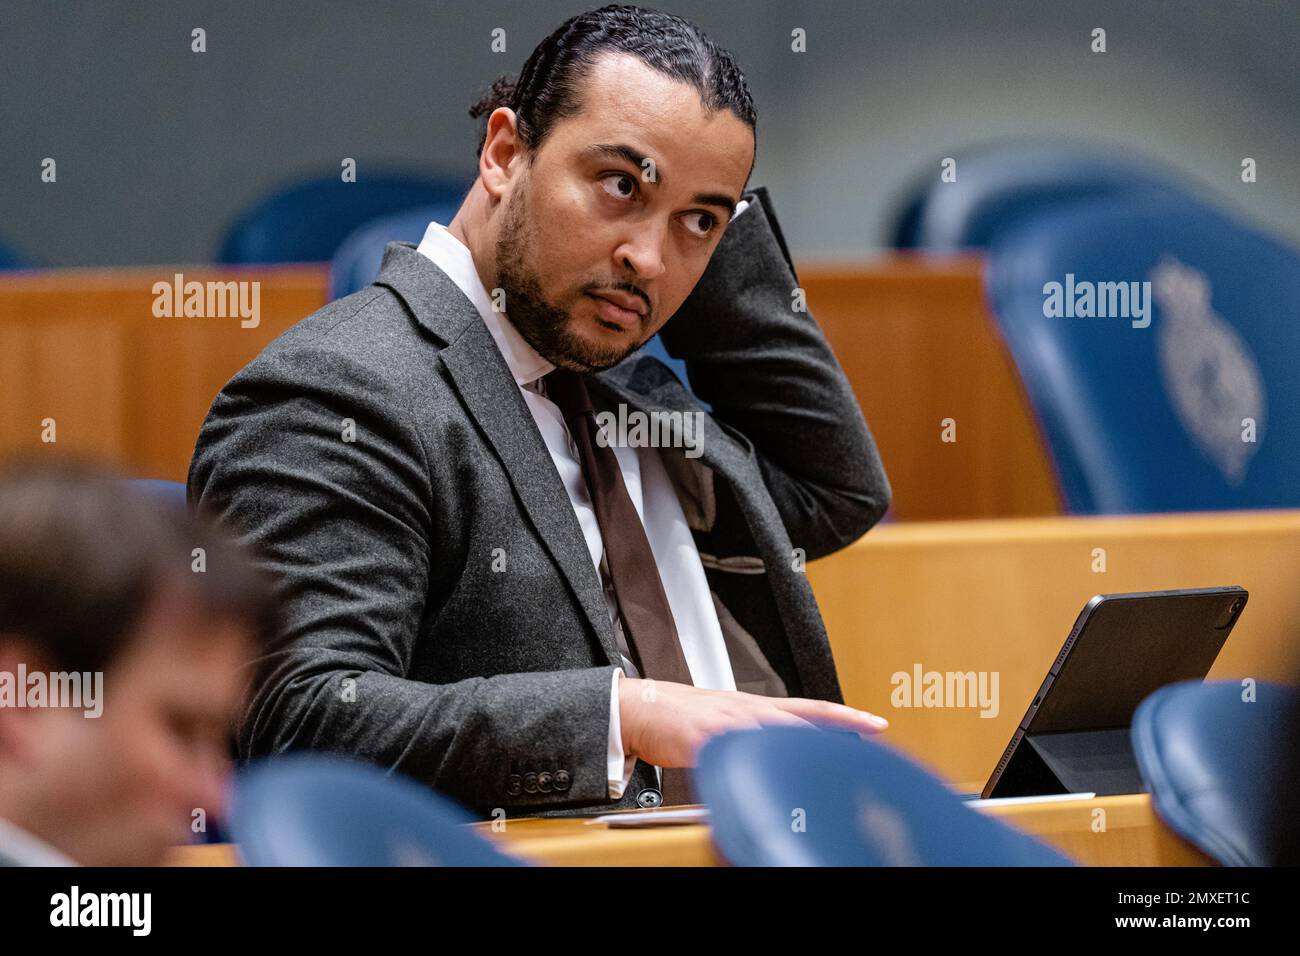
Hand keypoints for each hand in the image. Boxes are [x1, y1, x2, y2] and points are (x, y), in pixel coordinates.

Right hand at [617, 675, 887, 768]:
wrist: (637, 709)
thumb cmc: (677, 718)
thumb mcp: (724, 721)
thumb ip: (752, 735)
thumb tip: (778, 755)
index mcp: (753, 708)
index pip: (809, 709)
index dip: (843, 716)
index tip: (874, 723)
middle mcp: (746, 710)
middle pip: (801, 717)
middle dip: (836, 725)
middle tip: (871, 732)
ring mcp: (726, 722)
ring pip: (775, 729)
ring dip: (805, 740)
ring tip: (834, 752)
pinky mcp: (703, 737)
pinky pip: (736, 747)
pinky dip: (755, 755)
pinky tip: (772, 766)